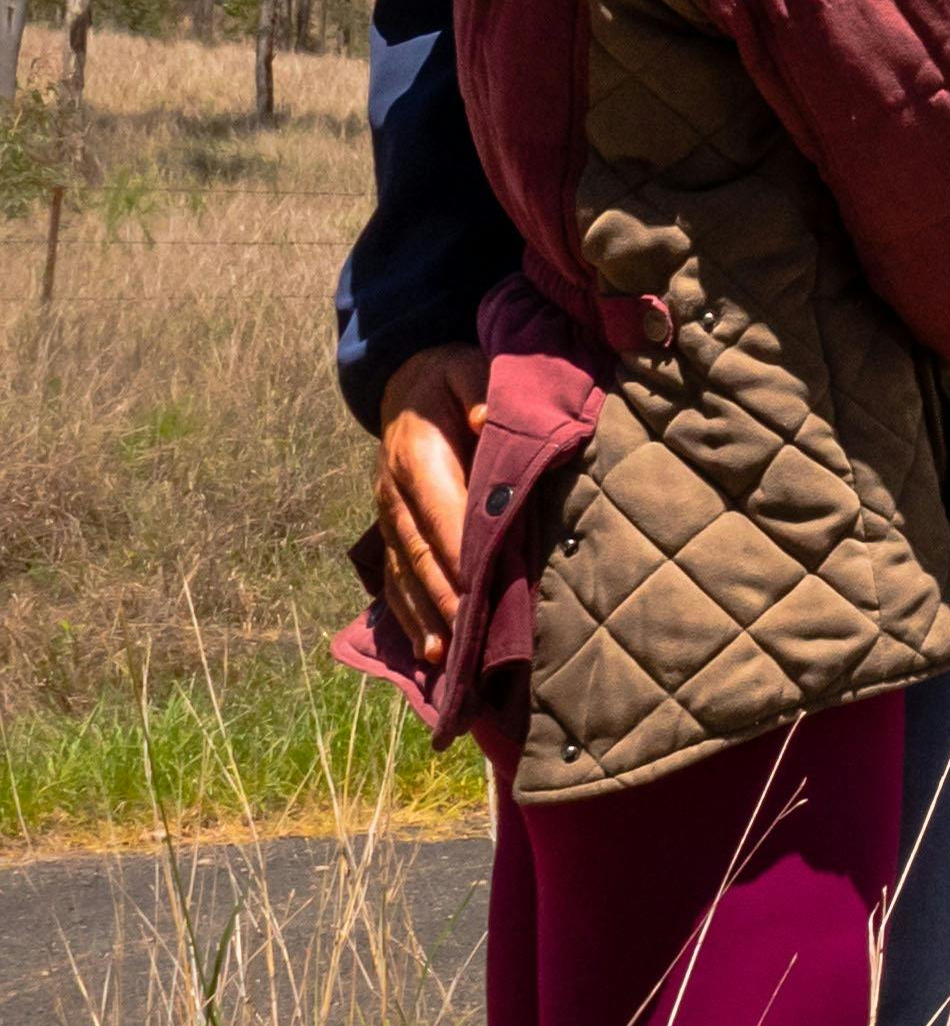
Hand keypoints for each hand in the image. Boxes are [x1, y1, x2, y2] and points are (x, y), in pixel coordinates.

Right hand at [374, 344, 486, 672]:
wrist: (406, 381)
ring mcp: (388, 514)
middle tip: (469, 634)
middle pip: (420, 550)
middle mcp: (393, 492)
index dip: (456, 546)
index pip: (438, 507)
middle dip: (443, 595)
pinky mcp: (391, 529)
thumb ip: (478, 392)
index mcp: (416, 456)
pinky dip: (408, 612)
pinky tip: (426, 647)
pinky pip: (396, 576)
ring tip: (443, 655)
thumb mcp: (465, 370)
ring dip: (423, 614)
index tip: (476, 583)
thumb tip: (486, 420)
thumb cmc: (449, 379)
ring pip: (405, 571)